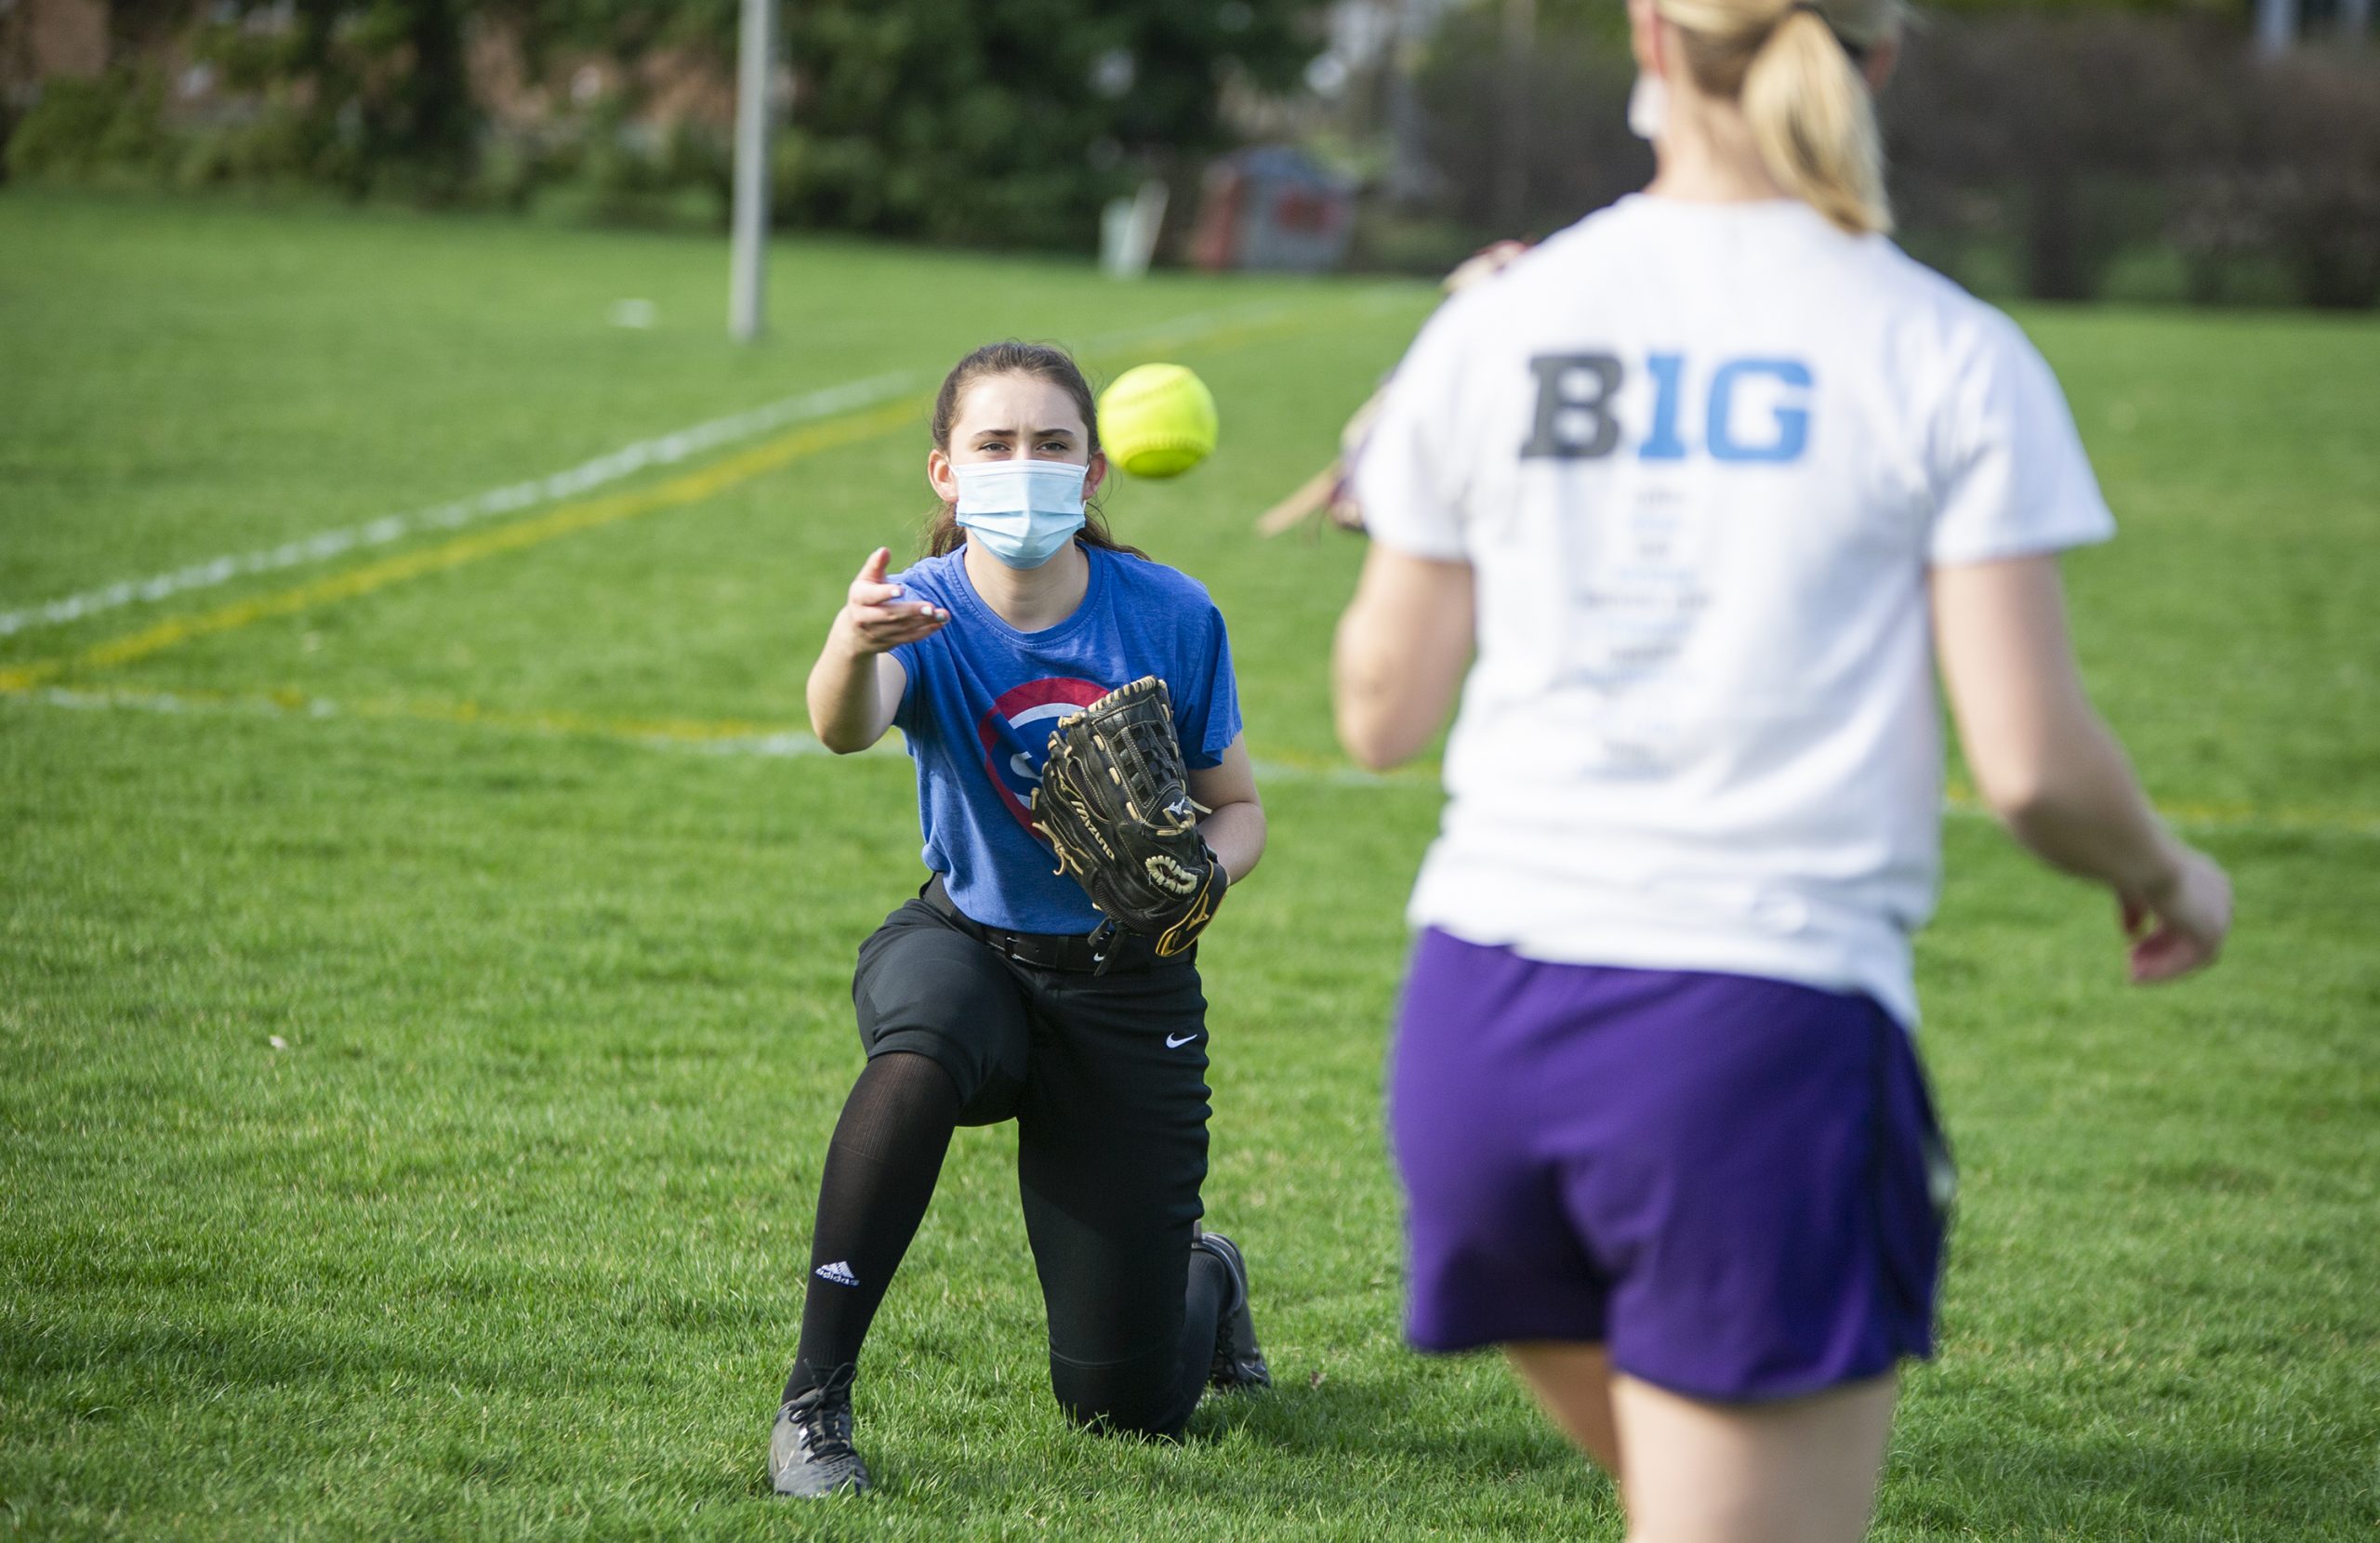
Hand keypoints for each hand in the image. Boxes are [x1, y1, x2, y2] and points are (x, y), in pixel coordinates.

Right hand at [836, 547, 946, 654]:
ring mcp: (877, 633)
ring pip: (902, 628)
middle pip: (889, 615)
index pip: (871, 596)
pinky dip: (925, 631)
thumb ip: (876, 564)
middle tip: (931, 607)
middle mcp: (865, 618)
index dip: (885, 593)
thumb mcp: (866, 579)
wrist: (854, 632)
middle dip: (911, 611)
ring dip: (924, 622)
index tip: (901, 589)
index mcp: (859, 598)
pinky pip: (908, 638)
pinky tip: (940, 623)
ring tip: (943, 614)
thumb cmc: (865, 595)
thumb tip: (885, 550)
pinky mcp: (889, 643)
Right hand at [2119, 844, 2230, 983]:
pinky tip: (2142, 974)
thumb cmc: (2131, 862)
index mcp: (2204, 875)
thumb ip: (2135, 909)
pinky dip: (2167, 969)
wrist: (2141, 858)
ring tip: (2134, 974)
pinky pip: (2192, 961)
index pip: (2189, 912)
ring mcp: (2219, 912)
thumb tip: (2132, 933)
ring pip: (2194, 951)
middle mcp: (2218, 893)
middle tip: (2132, 962)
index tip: (2133, 942)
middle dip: (2161, 950)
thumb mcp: (2132, 886)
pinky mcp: (2211, 931)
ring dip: (2163, 964)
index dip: (2161, 931)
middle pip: (2192, 933)